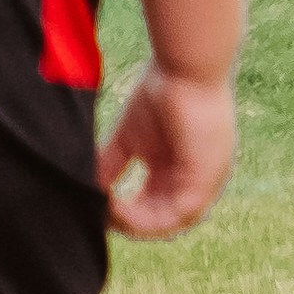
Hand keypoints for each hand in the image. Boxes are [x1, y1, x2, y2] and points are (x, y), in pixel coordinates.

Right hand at [98, 66, 234, 237]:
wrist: (185, 68)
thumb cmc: (161, 89)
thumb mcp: (128, 136)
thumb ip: (111, 164)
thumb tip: (88, 187)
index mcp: (179, 168)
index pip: (156, 205)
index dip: (126, 212)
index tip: (98, 205)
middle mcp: (195, 180)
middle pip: (163, 219)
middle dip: (129, 223)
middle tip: (99, 214)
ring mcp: (204, 183)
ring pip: (171, 224)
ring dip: (136, 225)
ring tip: (107, 213)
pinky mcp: (205, 181)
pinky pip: (177, 216)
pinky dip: (146, 218)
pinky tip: (119, 206)